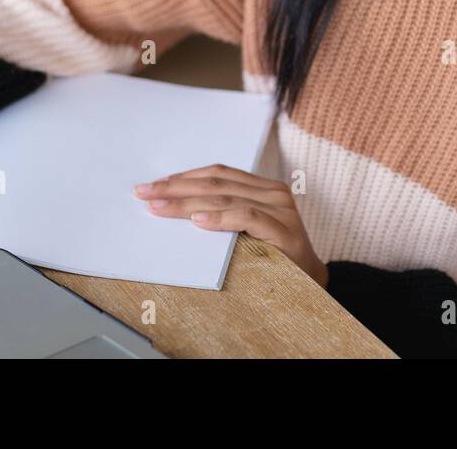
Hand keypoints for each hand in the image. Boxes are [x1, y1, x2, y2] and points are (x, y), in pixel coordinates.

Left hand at [133, 164, 328, 287]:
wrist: (311, 283)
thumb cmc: (274, 256)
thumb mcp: (246, 230)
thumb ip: (223, 214)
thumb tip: (175, 210)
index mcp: (263, 188)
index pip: (218, 174)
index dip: (184, 177)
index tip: (154, 185)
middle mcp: (274, 193)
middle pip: (216, 184)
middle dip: (176, 188)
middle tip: (145, 193)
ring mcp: (281, 210)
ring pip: (226, 198)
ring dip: (187, 203)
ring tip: (160, 207)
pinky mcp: (284, 232)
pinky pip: (247, 217)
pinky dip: (220, 218)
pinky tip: (197, 222)